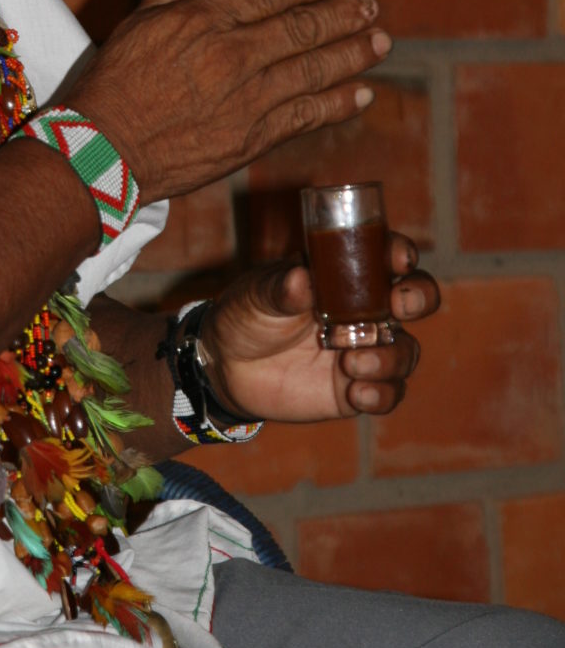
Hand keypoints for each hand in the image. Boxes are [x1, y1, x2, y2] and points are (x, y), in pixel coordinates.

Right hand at [70, 0, 391, 203]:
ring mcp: (248, 97)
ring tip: (380, 42)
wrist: (104, 150)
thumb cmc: (115, 82)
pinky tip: (361, 94)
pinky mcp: (253, 137)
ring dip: (352, 54)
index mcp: (204, 19)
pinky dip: (338, 103)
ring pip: (313, 69)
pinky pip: (307, 116)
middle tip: (371, 7)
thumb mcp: (139, 22)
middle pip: (303, 27)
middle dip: (343, 15)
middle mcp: (233, 54)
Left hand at [199, 233, 439, 421]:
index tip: (397, 259)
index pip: (385, 256)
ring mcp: (365, 349)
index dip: (400, 253)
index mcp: (344, 274)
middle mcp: (365, 310)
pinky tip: (357, 392)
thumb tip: (301, 279)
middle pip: (416, 298)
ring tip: (351, 363)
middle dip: (419, 297)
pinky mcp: (356, 387)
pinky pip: (388, 393)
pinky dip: (382, 394)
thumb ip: (280, 288)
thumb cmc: (248, 313)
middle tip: (398, 306)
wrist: (228, 366)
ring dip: (390, 357)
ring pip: (406, 350)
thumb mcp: (258, 294)